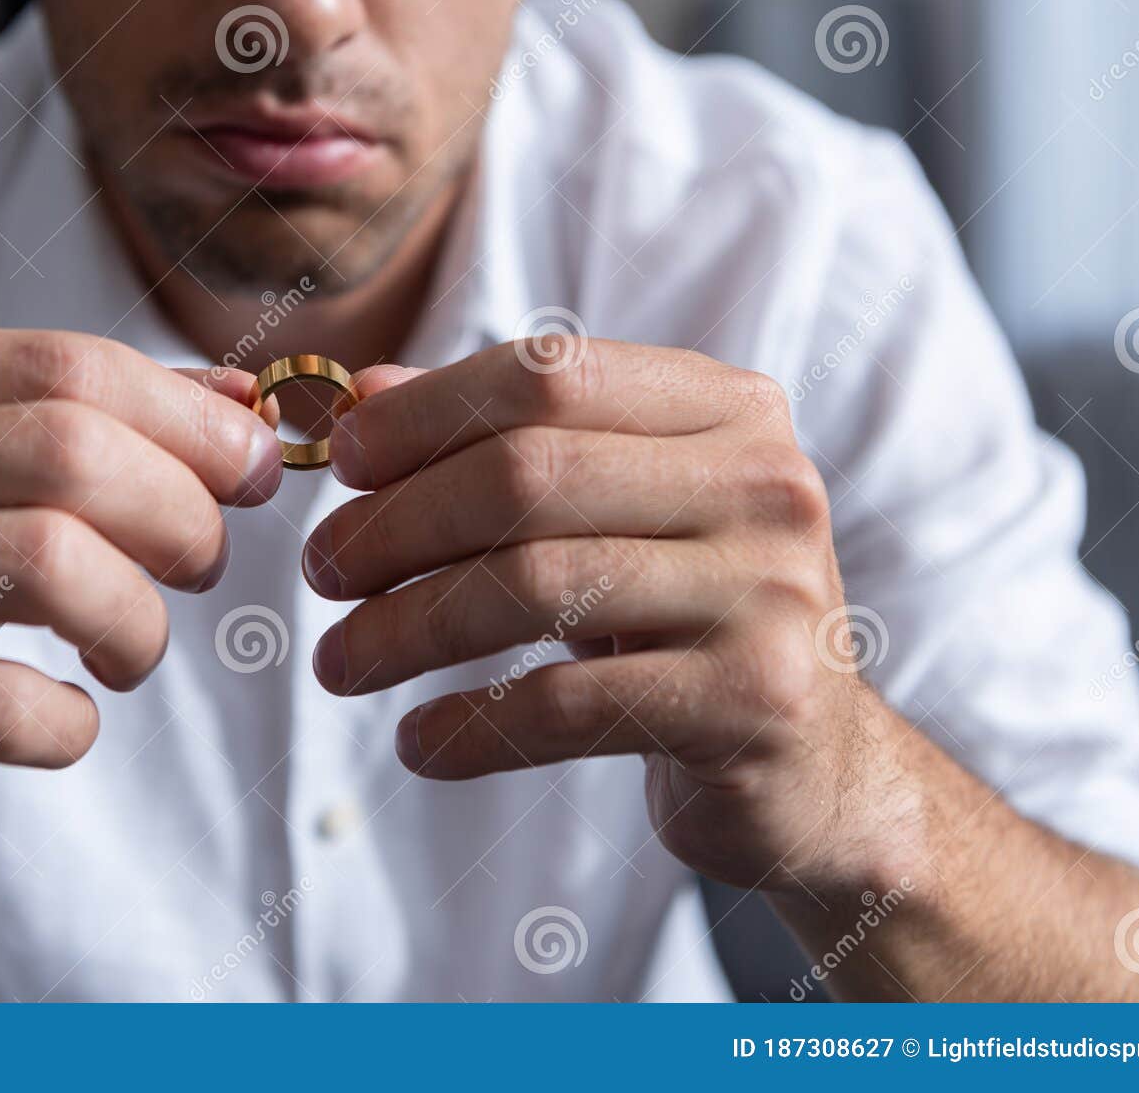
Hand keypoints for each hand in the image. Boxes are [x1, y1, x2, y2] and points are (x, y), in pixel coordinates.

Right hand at [0, 327, 281, 878]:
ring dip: (138, 621)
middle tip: (202, 569)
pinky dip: (70, 725)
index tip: (255, 473)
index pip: (67, 366)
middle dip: (181, 515)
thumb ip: (101, 432)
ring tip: (133, 653)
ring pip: (45, 561)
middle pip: (67, 451)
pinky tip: (69, 722)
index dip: (191, 421)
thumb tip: (244, 403)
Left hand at [302, 339, 909, 897]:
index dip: (424, 413)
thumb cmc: (684, 618)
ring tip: (341, 663)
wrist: (815, 765)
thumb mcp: (611, 514)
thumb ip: (502, 441)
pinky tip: (416, 741)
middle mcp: (765, 483)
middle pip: (527, 476)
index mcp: (728, 409)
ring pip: (535, 588)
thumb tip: (361, 394)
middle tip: (323, 573)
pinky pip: (564, 706)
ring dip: (405, 630)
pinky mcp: (752, 705)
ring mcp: (769, 593)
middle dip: (397, 525)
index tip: (343, 465)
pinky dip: (467, 727)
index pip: (547, 374)